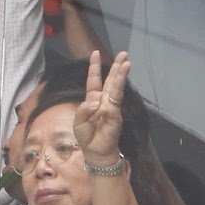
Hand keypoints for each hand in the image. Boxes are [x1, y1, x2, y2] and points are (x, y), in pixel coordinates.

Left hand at [72, 50, 129, 167]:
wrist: (95, 151)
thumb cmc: (86, 136)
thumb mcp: (78, 121)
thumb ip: (83, 109)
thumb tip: (95, 102)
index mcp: (93, 99)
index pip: (94, 80)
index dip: (94, 67)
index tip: (95, 53)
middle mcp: (103, 101)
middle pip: (110, 80)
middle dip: (116, 66)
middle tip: (123, 53)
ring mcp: (111, 107)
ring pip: (116, 88)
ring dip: (120, 76)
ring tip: (127, 63)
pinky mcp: (115, 115)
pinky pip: (110, 106)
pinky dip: (104, 105)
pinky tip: (101, 107)